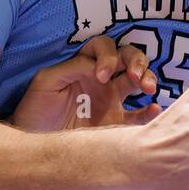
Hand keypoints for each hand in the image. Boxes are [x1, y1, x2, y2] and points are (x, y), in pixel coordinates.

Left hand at [11, 34, 160, 132]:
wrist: (33, 142)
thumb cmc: (35, 108)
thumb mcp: (47, 81)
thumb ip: (73, 68)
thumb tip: (98, 66)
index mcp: (84, 65)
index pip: (105, 47)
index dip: (108, 56)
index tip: (101, 76)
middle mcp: (102, 79)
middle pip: (128, 58)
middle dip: (137, 62)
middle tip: (135, 77)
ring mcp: (111, 101)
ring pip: (138, 81)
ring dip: (148, 79)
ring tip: (148, 88)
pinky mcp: (115, 124)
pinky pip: (138, 116)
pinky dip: (150, 112)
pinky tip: (154, 109)